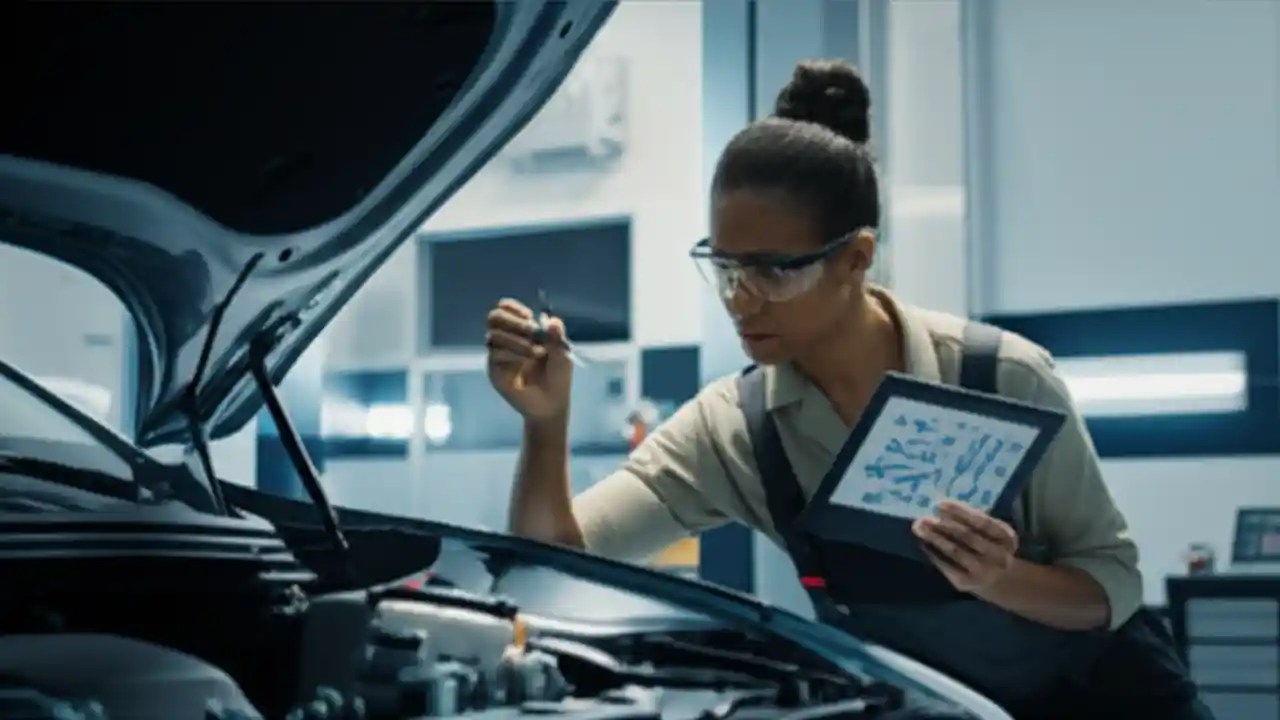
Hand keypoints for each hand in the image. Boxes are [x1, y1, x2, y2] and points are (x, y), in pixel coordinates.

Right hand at [485, 297, 572, 421]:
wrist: (551, 404)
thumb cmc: (557, 377)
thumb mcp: (562, 355)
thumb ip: (556, 338)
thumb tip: (553, 320)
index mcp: (521, 331)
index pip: (505, 310)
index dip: (513, 308)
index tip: (529, 316)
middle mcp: (506, 340)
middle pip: (494, 318)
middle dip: (513, 321)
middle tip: (532, 331)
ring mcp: (498, 355)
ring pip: (494, 335)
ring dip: (516, 340)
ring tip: (536, 352)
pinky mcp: (494, 371)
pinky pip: (495, 354)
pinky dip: (513, 354)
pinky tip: (526, 361)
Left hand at [913, 500, 1017, 592]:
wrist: (1000, 580)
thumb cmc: (990, 546)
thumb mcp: (992, 532)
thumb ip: (974, 520)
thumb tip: (942, 507)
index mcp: (1006, 537)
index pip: (982, 522)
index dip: (960, 512)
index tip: (939, 504)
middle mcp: (998, 556)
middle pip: (967, 537)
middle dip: (943, 525)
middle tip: (923, 517)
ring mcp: (983, 571)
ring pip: (955, 551)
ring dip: (935, 537)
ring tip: (919, 527)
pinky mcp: (967, 583)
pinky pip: (947, 566)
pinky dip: (934, 554)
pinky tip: (924, 544)